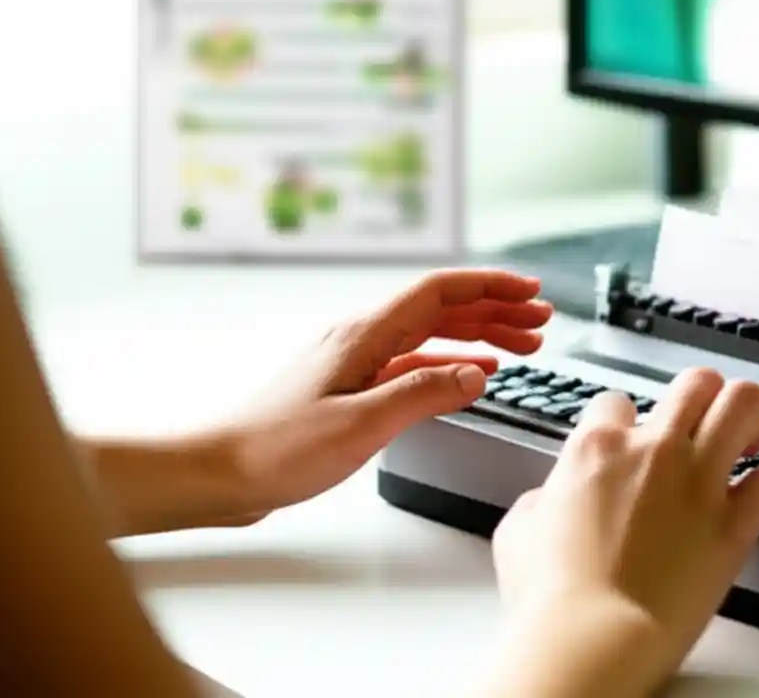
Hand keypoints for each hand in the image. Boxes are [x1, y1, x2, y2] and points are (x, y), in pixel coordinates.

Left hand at [216, 268, 552, 519]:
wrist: (218, 471)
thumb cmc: (275, 449)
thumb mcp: (360, 424)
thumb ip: (422, 395)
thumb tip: (475, 373)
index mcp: (364, 335)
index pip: (440, 292)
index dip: (490, 286)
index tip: (531, 292)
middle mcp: (360, 339)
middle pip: (441, 309)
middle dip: (496, 310)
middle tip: (541, 321)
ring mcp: (355, 362)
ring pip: (430, 335)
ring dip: (478, 335)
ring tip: (522, 344)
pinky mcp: (349, 388)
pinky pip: (413, 362)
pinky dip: (450, 364)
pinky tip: (470, 374)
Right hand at [486, 368, 758, 696]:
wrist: (591, 638)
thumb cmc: (550, 596)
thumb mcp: (519, 531)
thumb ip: (546, 498)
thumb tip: (557, 498)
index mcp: (597, 448)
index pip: (618, 401)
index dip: (625, 423)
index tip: (631, 445)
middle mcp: (654, 451)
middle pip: (696, 382)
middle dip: (702, 398)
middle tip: (702, 427)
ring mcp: (699, 482)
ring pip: (743, 403)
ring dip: (746, 417)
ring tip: (743, 441)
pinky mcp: (735, 524)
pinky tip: (751, 500)